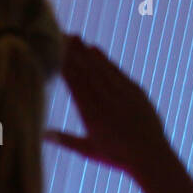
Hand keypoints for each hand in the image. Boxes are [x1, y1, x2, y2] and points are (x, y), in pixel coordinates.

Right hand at [45, 33, 171, 176]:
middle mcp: (104, 99)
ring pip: (99, 67)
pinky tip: (94, 50)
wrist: (150, 154)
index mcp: (90, 113)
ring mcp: (120, 93)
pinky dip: (104, 60)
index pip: (74, 84)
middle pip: (85, 71)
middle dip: (72, 53)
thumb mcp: (88, 149)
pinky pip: (115, 71)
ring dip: (85, 52)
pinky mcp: (134, 90)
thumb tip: (43, 135)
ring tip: (74, 38)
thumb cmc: (117, 156)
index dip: (64, 66)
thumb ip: (65, 140)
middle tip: (60, 36)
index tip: (53, 53)